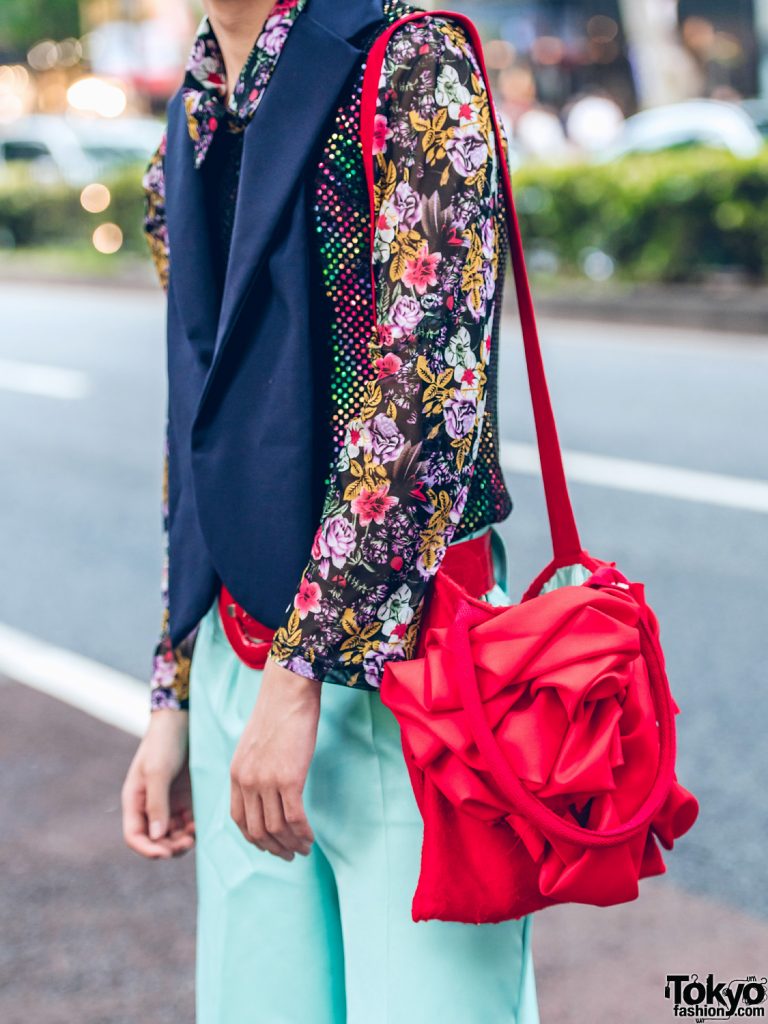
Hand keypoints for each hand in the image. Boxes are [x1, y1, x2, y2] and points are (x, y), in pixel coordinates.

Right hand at [121, 709, 195, 858]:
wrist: (182, 719)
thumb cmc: (164, 743)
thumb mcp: (157, 772)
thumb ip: (157, 804)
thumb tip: (157, 838)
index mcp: (135, 801)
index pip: (135, 836)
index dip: (146, 850)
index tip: (164, 854)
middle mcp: (150, 805)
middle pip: (155, 840)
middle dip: (168, 848)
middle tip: (185, 844)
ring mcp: (169, 802)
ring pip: (172, 835)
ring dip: (181, 841)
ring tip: (194, 836)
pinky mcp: (187, 797)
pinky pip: (188, 822)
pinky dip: (193, 829)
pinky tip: (200, 826)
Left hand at [230, 658, 319, 860]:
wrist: (288, 691)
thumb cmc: (277, 712)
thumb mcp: (254, 744)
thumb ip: (254, 768)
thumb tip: (266, 788)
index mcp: (236, 774)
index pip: (239, 820)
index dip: (255, 839)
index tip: (270, 845)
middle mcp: (247, 781)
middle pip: (256, 831)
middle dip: (274, 848)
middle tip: (290, 855)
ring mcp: (266, 781)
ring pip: (276, 829)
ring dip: (291, 845)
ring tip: (304, 849)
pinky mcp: (289, 778)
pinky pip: (294, 818)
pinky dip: (303, 833)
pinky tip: (310, 837)